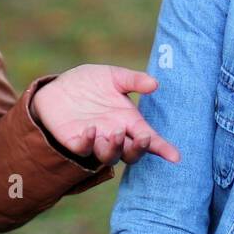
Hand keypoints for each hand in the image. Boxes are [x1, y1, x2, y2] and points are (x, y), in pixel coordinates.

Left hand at [31, 64, 179, 166]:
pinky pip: (83, 149)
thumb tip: (155, 84)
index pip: (147, 138)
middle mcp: (114, 135)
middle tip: (143, 138)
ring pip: (108, 156)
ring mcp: (95, 140)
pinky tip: (90, 129)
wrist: (57, 87)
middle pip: (131, 153)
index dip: (162, 148)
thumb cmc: (89, 83)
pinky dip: (88, 142)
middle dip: (138, 148)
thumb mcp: (112, 77)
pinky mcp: (75, 141)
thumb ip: (133, 80)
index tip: (175, 156)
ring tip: (116, 132)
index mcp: (127, 121)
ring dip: (115, 147)